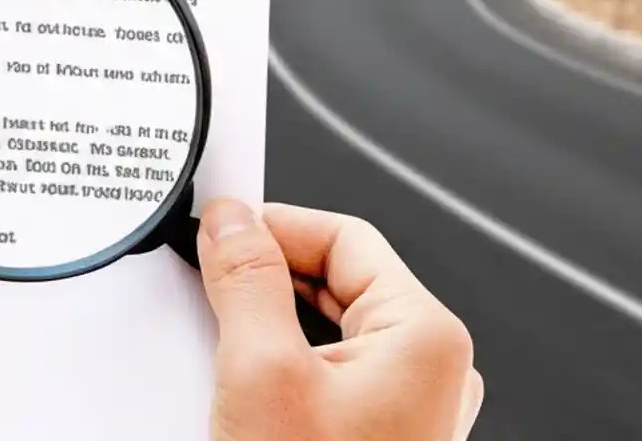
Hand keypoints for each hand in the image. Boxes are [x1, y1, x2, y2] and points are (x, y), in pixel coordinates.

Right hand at [197, 198, 483, 440]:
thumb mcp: (262, 374)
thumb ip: (246, 282)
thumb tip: (233, 222)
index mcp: (426, 338)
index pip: (344, 236)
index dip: (274, 226)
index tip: (221, 229)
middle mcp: (431, 372)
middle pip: (335, 281)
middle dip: (265, 278)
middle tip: (210, 280)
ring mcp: (407, 409)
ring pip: (324, 329)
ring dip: (268, 325)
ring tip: (221, 340)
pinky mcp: (374, 436)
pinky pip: (324, 374)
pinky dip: (280, 368)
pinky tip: (242, 385)